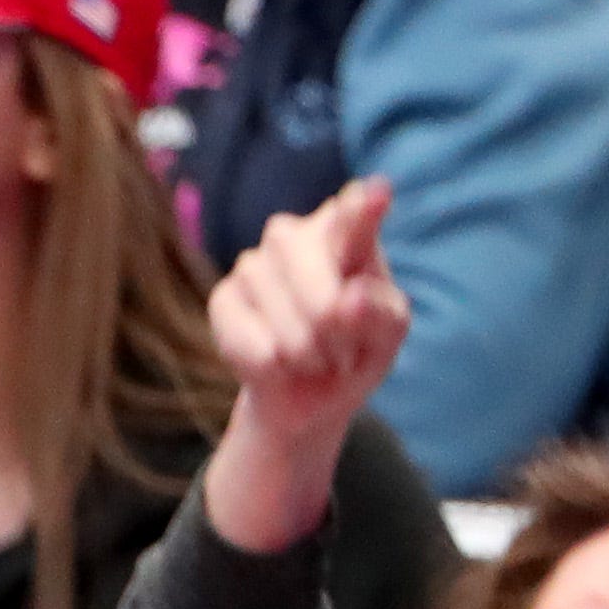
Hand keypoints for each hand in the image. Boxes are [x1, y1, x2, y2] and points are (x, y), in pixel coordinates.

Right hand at [199, 178, 409, 556]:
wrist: (306, 410)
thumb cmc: (355, 361)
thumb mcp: (385, 340)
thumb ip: (380, 314)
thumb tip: (360, 296)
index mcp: (348, 238)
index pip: (353, 216)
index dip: (359, 210)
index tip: (375, 198)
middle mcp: (298, 237)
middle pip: (310, 256)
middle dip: (327, 309)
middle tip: (337, 348)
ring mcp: (254, 266)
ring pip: (271, 290)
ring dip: (299, 337)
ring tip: (313, 362)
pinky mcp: (224, 302)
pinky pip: (239, 327)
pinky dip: (262, 358)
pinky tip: (277, 370)